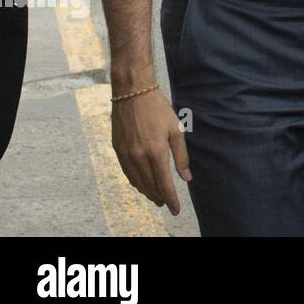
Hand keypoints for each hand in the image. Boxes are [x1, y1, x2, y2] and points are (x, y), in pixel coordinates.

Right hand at [110, 86, 190, 213]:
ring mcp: (126, 154)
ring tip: (156, 197)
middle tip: (166, 204)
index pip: (164, 183)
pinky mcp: (117, 150)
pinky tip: (141, 183)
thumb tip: (187, 178)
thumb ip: (181, 156)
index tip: (175, 210)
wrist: (132, 93)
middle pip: (149, 185)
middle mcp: (138, 157)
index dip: (170, 198)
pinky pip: (127, 173)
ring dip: (146, 191)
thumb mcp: (176, 130)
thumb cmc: (158, 109)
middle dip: (159, 197)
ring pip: (136, 181)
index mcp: (156, 152)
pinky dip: (135, 182)